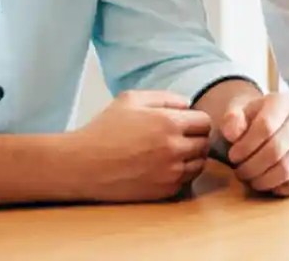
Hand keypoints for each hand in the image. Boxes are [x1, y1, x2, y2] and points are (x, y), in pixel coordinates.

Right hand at [69, 90, 212, 201]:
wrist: (83, 164)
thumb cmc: (104, 129)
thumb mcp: (131, 99)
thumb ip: (164, 97)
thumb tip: (187, 104)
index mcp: (169, 122)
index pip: (205, 122)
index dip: (195, 121)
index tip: (184, 123)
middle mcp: (174, 148)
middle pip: (205, 144)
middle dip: (195, 139)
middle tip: (179, 138)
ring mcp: (170, 172)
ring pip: (200, 164)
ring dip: (191, 158)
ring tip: (172, 153)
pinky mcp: (164, 190)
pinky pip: (186, 181)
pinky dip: (181, 174)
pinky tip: (164, 167)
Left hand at [220, 93, 288, 195]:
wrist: (266, 125)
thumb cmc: (249, 121)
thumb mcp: (236, 114)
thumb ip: (231, 120)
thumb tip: (234, 133)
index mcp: (283, 102)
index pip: (266, 126)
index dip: (245, 146)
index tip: (233, 155)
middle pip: (276, 150)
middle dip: (251, 167)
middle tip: (239, 171)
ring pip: (286, 170)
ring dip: (262, 180)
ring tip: (250, 178)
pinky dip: (277, 189)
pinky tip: (267, 182)